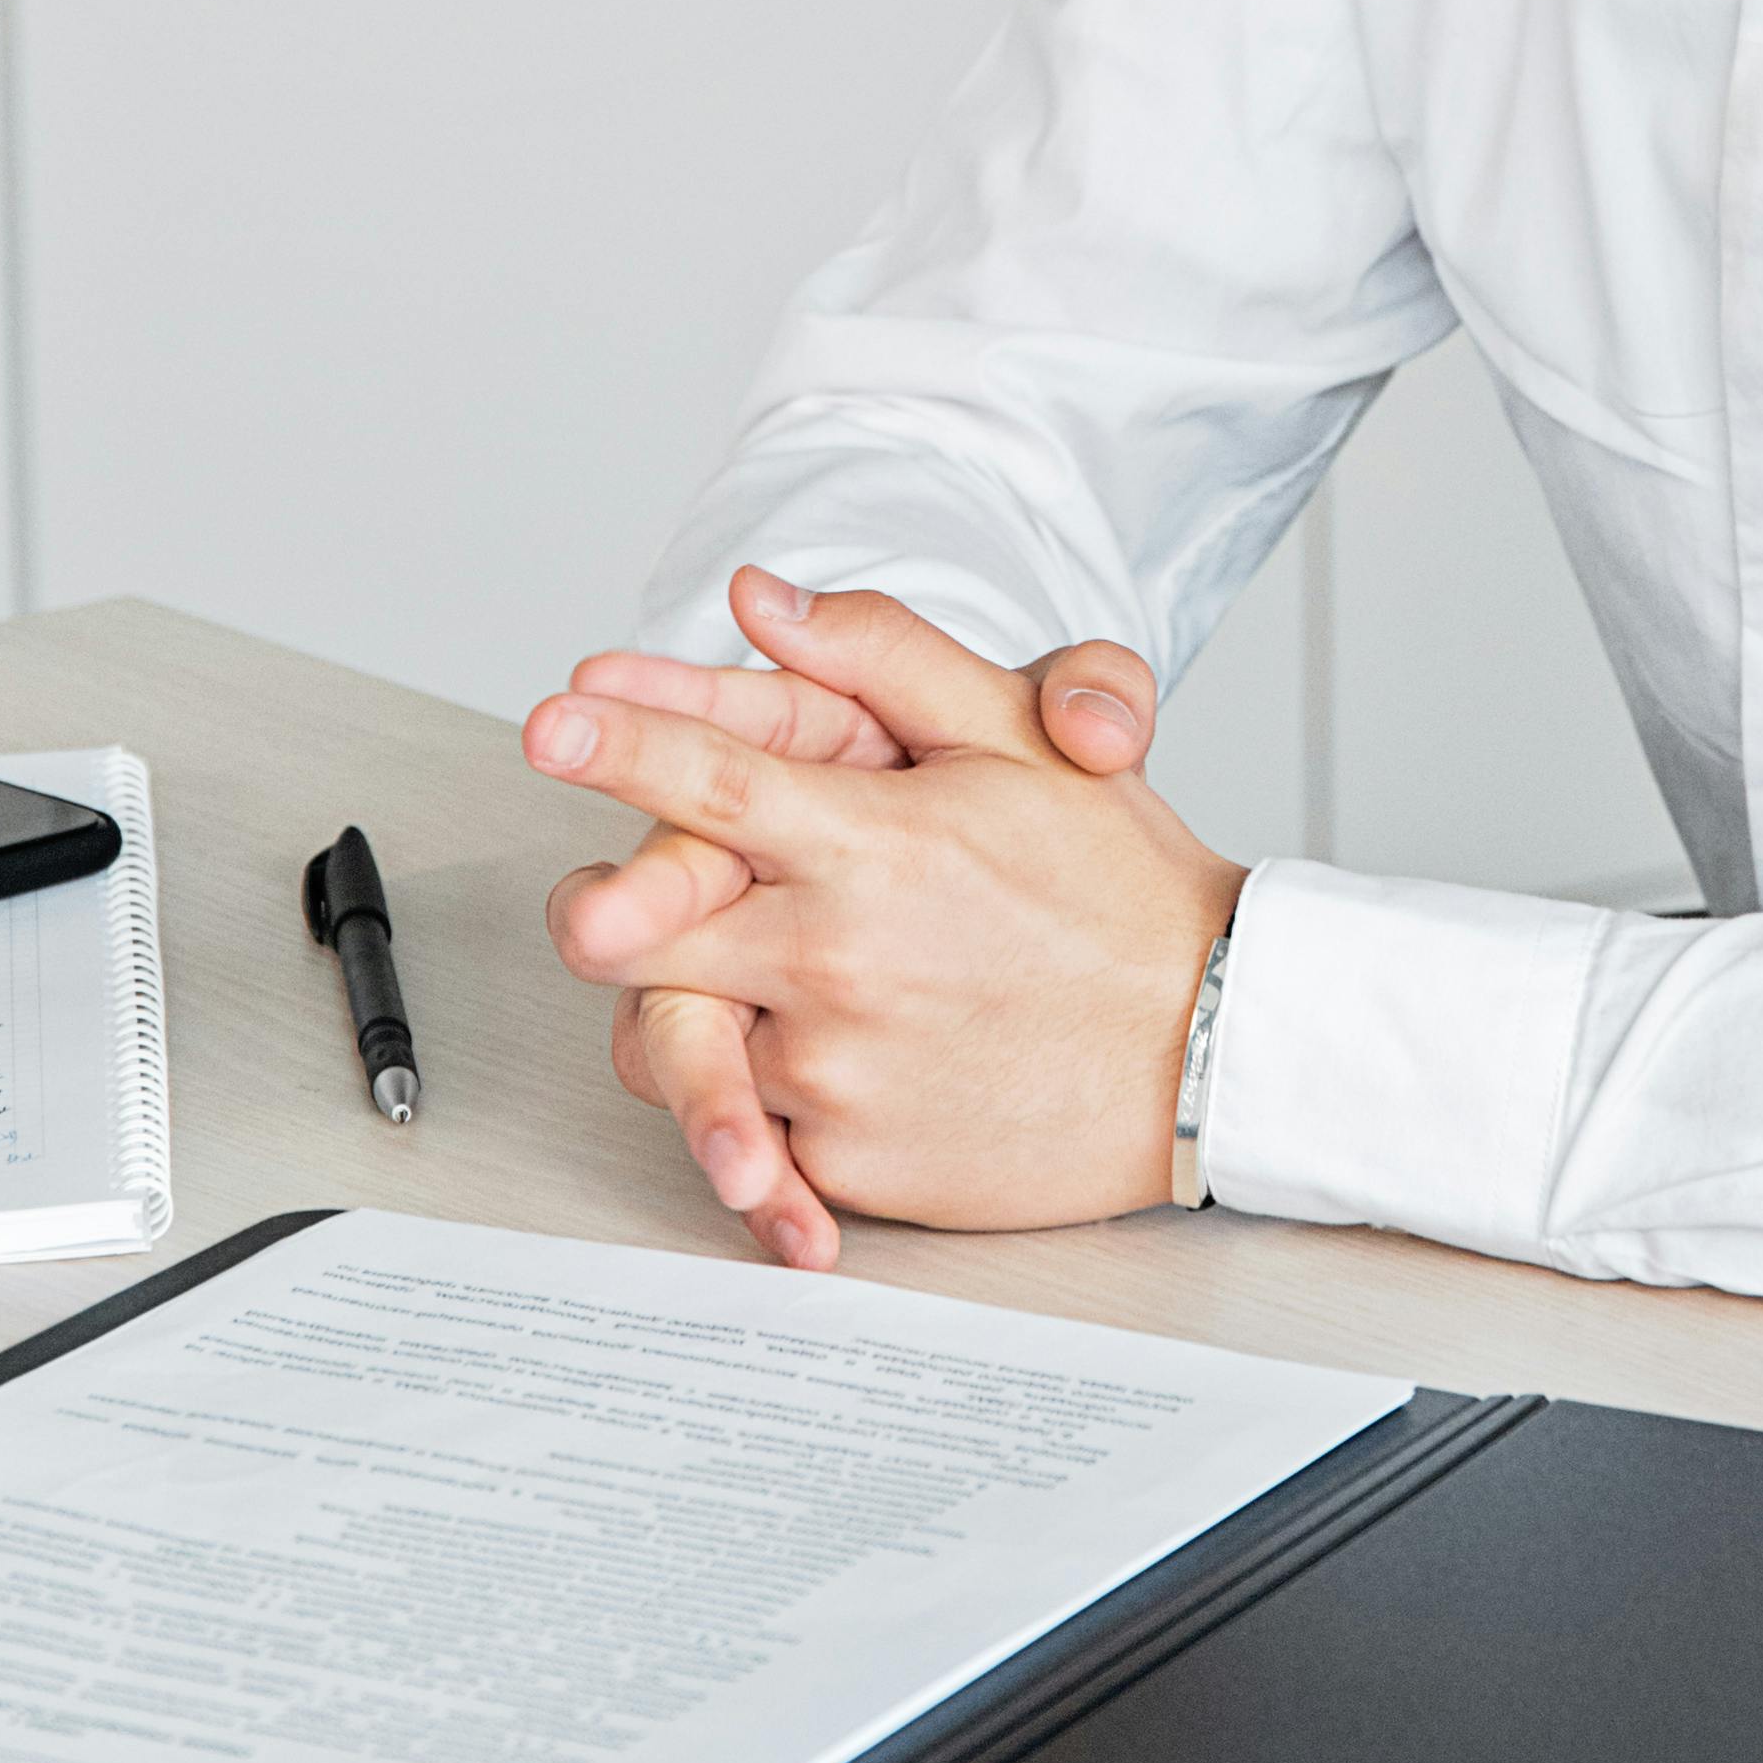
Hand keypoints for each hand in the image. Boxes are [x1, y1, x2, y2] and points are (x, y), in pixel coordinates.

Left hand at [526, 572, 1214, 1262]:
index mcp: (872, 844)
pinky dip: (758, 1099)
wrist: (1213, 1051)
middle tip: (615, 901)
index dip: (615, 743)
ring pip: (672, 1039)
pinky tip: (833, 1062)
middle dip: (606, 907)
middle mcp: (837, 961)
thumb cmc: (1119, 892)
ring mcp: (836, 1074)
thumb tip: (761, 597)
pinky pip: (743, 1131)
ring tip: (767, 984)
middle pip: (633, 932)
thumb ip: (882, 654)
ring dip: (688, 1006)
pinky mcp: (848, 1166)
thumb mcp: (1022, 738)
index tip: (549, 722)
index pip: (708, 779)